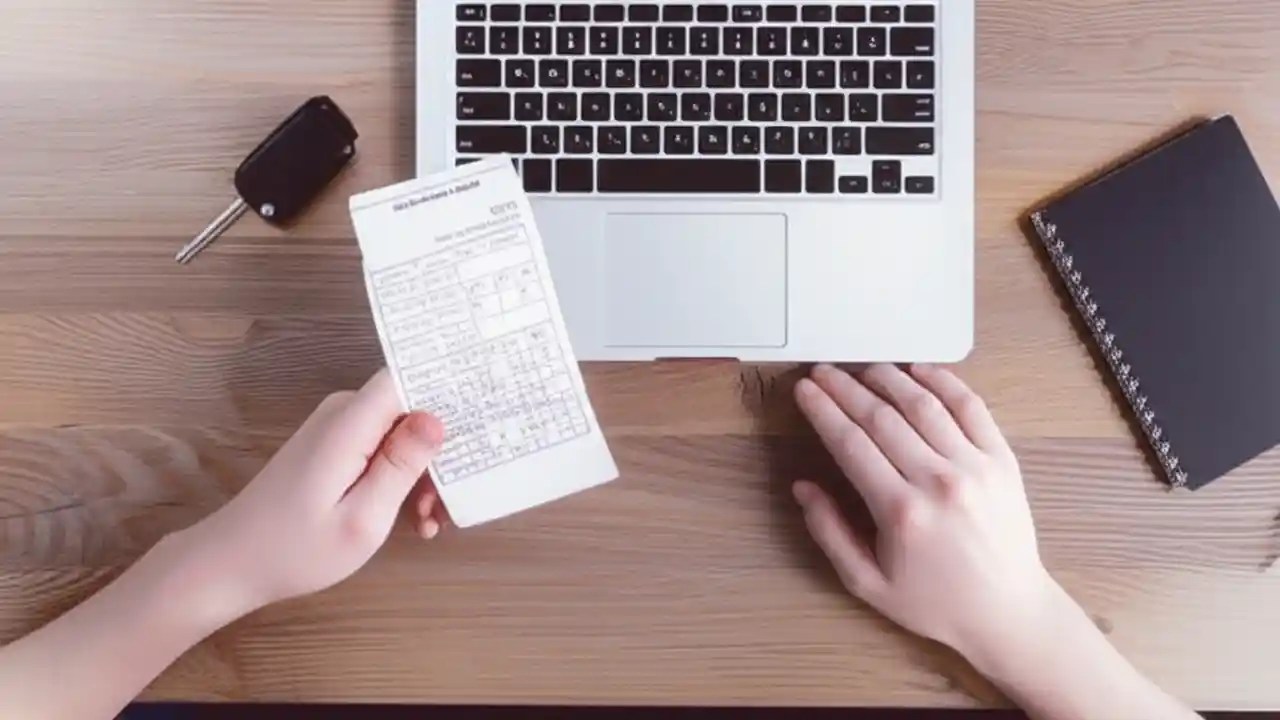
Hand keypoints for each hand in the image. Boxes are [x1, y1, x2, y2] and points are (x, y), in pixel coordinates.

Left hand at [172, 370, 446, 619]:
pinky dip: (402, 481)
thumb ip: (400, 466)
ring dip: (424, 475)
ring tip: (429, 521)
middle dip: (441, 452)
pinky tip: (412, 519)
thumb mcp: (362, 518)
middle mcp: (345, 414)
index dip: (448, 388)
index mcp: (350, 424)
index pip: (409, 378)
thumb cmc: (295, 550)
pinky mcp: (337, 447)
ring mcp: (339, 430)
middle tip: (449, 503)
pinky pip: (384, 450)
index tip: (485, 412)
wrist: (230, 565)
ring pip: (403, 435)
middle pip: (413, 410)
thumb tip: (438, 418)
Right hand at [792, 363, 1055, 664]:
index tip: (805, 390)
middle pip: (881, 417)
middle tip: (823, 372)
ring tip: (864, 368)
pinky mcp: (1003, 460)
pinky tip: (918, 372)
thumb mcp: (867, 583)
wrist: (1007, 611)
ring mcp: (975, 467)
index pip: (850, 444)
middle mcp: (937, 482)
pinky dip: (943, 382)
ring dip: (889, 378)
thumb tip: (802, 487)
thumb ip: (830, 533)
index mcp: (900, 513)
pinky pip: (971, 407)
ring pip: (923, 404)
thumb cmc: (934, 602)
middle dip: (845, 389)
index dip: (823, 411)